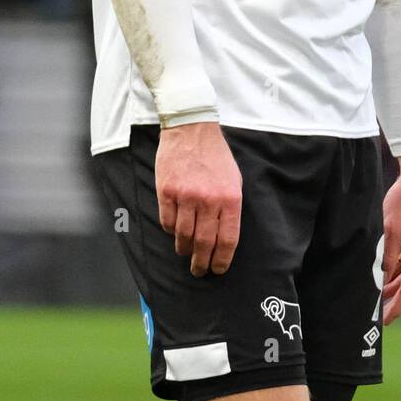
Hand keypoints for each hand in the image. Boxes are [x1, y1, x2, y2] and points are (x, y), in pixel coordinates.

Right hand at [155, 121, 242, 276]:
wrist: (192, 129)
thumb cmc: (215, 156)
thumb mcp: (234, 179)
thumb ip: (230, 208)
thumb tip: (224, 238)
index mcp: (230, 198)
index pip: (228, 240)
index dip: (222, 260)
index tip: (218, 269)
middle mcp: (209, 200)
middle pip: (205, 243)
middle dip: (202, 263)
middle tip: (199, 271)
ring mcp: (186, 196)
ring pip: (183, 236)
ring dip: (185, 249)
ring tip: (186, 253)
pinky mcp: (167, 191)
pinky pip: (167, 222)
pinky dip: (170, 231)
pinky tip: (174, 232)